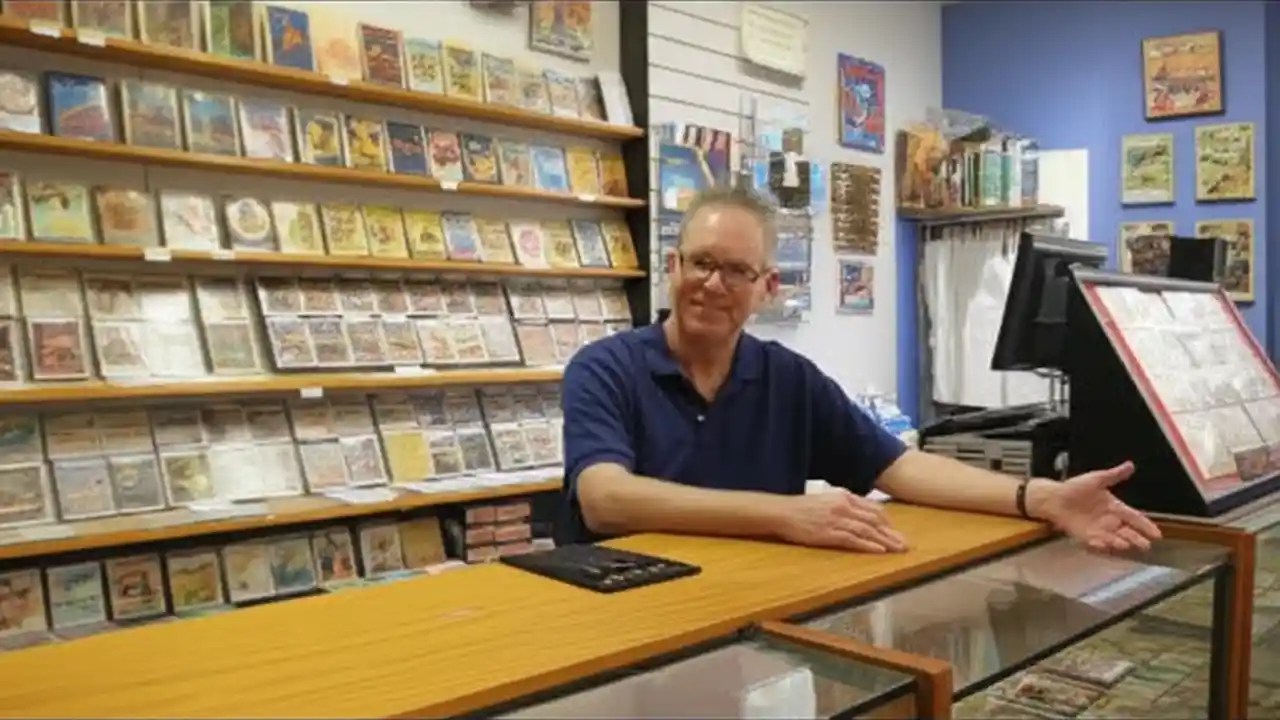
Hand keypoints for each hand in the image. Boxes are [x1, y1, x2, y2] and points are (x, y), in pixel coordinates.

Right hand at [773, 489, 908, 552]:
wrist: (782, 512)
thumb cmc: (801, 508)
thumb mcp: (826, 500)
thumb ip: (843, 505)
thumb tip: (859, 515)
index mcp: (844, 496)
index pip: (873, 509)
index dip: (887, 522)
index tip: (896, 532)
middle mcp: (844, 506)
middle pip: (874, 520)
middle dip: (892, 533)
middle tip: (905, 544)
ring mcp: (836, 519)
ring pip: (867, 530)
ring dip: (885, 541)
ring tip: (898, 550)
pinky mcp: (828, 533)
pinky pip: (853, 540)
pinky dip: (868, 545)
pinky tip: (879, 551)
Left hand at [1034, 462, 1161, 551]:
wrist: (1054, 497)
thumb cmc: (1075, 487)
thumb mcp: (1097, 479)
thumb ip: (1114, 475)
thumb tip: (1130, 465)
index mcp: (1115, 507)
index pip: (1135, 517)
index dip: (1146, 526)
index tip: (1157, 534)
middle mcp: (1110, 521)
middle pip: (1128, 532)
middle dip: (1137, 539)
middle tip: (1146, 545)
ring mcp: (1099, 530)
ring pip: (1114, 539)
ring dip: (1120, 542)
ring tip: (1126, 544)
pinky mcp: (1086, 536)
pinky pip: (1096, 542)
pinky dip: (1100, 544)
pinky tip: (1104, 544)